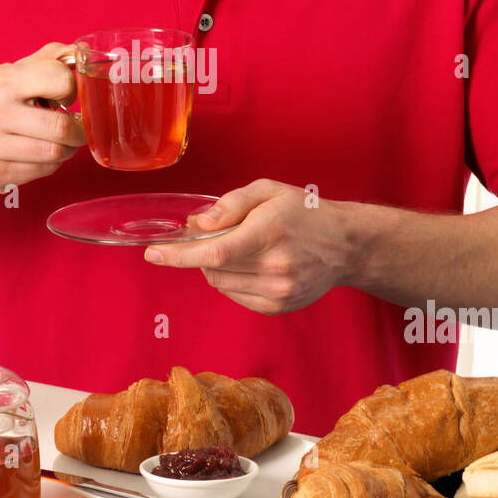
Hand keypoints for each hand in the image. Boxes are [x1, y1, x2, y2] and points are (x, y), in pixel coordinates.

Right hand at [0, 42, 86, 192]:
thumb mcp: (10, 72)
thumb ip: (48, 58)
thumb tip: (83, 51)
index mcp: (1, 80)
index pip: (60, 79)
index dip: (73, 89)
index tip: (67, 97)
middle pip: (61, 127)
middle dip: (79, 130)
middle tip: (78, 129)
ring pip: (55, 153)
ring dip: (67, 149)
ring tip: (61, 142)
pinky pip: (42, 171)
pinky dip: (50, 164)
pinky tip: (41, 155)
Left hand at [143, 179, 351, 313]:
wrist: (344, 245)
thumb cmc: (303, 213)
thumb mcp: (268, 191)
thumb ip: (230, 204)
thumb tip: (199, 225)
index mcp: (269, 233)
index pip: (215, 252)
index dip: (180, 255)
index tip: (153, 253)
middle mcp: (275, 267)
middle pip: (213, 268)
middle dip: (202, 251)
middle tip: (215, 233)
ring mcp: (278, 291)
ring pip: (220, 283)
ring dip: (216, 266)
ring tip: (242, 247)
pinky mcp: (278, 306)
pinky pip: (235, 295)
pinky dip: (231, 280)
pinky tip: (252, 265)